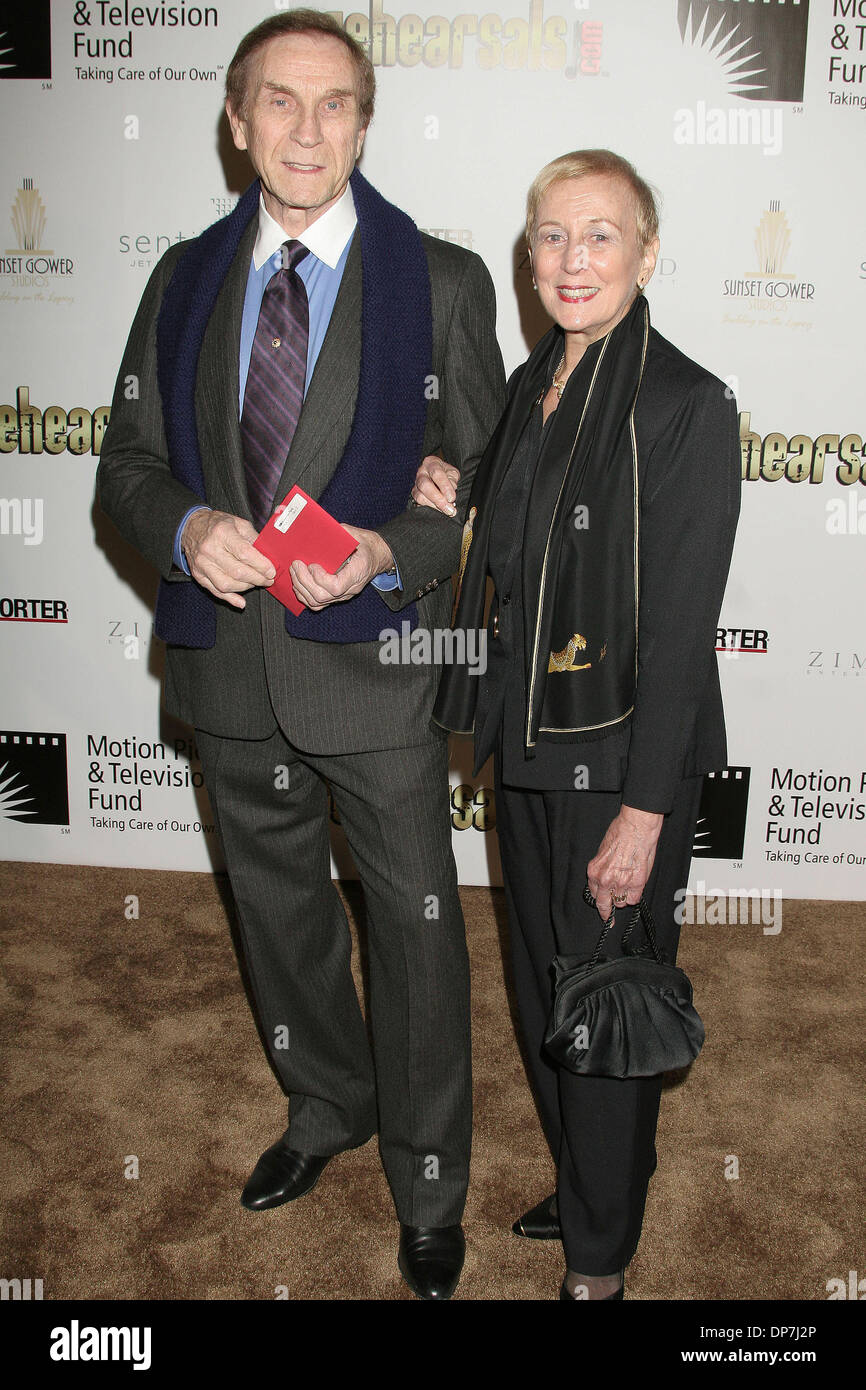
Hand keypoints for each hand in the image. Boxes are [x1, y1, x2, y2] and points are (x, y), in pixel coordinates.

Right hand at [181, 508, 274, 610]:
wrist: (190, 527)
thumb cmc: (217, 524)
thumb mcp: (238, 523)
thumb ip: (254, 538)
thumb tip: (269, 556)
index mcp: (222, 533)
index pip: (245, 554)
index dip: (261, 565)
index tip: (271, 571)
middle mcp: (210, 549)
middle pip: (238, 572)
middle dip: (257, 579)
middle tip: (268, 579)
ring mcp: (202, 564)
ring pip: (227, 585)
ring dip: (246, 588)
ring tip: (255, 583)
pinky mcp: (198, 575)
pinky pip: (215, 591)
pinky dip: (230, 598)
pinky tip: (241, 602)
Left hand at [289, 524, 393, 610]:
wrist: (377, 555)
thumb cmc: (365, 544)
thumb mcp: (353, 534)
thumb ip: (336, 535)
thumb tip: (314, 532)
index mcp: (358, 572)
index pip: (336, 587)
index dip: (320, 578)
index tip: (312, 565)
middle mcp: (351, 588)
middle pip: (322, 596)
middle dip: (304, 581)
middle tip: (296, 565)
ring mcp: (344, 595)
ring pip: (317, 602)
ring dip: (301, 588)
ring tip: (294, 572)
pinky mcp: (336, 596)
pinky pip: (318, 604)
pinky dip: (304, 595)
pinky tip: (298, 584)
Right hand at [411, 455, 459, 515]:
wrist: (437, 475)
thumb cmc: (446, 473)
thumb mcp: (452, 473)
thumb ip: (452, 481)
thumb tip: (450, 494)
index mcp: (431, 463)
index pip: (437, 474)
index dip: (445, 486)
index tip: (452, 498)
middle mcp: (421, 472)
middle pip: (425, 485)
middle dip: (438, 499)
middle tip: (449, 509)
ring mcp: (415, 484)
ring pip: (420, 496)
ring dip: (434, 506)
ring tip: (446, 511)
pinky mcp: (414, 494)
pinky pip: (418, 503)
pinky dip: (429, 508)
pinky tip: (439, 511)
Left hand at [586, 805, 663, 921]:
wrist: (636, 827)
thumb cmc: (620, 833)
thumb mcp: (603, 852)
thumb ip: (603, 868)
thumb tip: (604, 878)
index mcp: (594, 871)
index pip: (593, 892)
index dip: (599, 896)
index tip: (600, 902)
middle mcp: (605, 879)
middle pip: (603, 904)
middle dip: (606, 911)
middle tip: (608, 917)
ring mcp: (621, 883)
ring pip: (620, 902)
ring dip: (623, 898)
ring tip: (627, 887)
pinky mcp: (637, 883)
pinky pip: (633, 899)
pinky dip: (634, 896)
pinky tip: (634, 888)